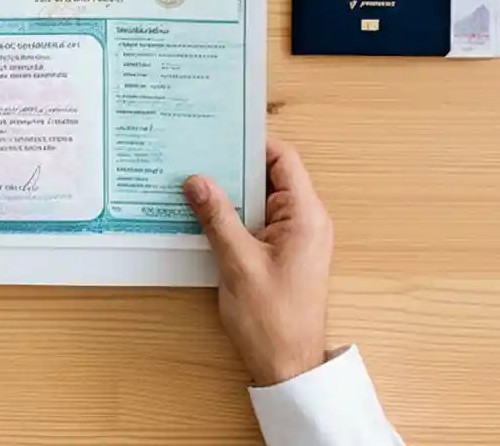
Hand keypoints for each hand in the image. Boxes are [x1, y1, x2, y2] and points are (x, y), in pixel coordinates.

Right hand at [183, 139, 332, 385]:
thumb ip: (218, 218)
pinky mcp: (283, 254)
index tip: (219, 133)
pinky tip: (204, 214)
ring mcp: (295, 238)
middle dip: (233, 165)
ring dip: (230, 192)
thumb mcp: (238, 264)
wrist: (289, 367)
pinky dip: (233, 215)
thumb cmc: (272, 320)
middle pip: (270, 176)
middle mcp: (306, 221)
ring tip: (193, 180)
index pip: (284, 159)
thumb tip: (196, 180)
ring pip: (260, 199)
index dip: (252, 142)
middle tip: (196, 153)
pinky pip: (258, 221)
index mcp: (306, 216)